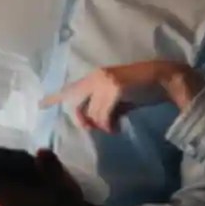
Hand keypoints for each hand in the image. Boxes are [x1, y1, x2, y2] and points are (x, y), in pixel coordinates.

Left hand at [41, 60, 204, 132]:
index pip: (71, 89)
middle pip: (78, 106)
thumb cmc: (142, 88)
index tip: (40, 106)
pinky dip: (111, 125)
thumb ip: (104, 106)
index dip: (54, 98)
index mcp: (96, 77)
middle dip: (84, 121)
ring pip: (93, 115)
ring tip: (115, 126)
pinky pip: (104, 116)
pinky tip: (119, 126)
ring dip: (103, 126)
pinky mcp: (115, 89)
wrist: (164, 78)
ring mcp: (105, 82)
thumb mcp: (119, 97)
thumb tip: (94, 123)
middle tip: (97, 128)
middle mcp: (96, 77)